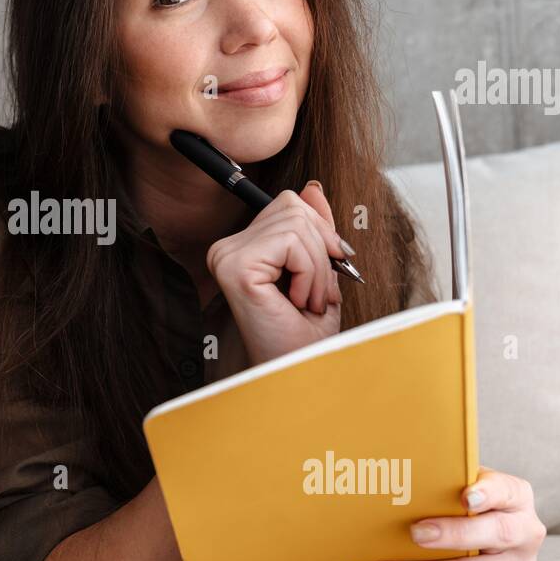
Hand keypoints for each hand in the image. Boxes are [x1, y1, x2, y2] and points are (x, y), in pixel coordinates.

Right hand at [206, 180, 350, 364]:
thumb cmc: (305, 333)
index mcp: (242, 247)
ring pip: (297, 224)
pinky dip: (310, 274)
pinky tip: (298, 301)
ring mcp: (226, 256)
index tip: (332, 266)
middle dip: (323, 252)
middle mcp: (226, 248)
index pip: (289, 203)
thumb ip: (314, 227)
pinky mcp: (235, 267)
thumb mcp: (320, 269)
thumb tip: (312, 188)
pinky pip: (291, 243)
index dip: (321, 231)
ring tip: (308, 300)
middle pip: (294, 208)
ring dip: (318, 268)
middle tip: (317, 293)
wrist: (299, 372)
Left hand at [369, 467, 546, 560]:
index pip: (504, 491)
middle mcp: (524, 531)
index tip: (465, 496)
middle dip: (453, 535)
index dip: (487, 494)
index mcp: (517, 496)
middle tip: (415, 533)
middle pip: (494, 535)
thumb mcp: (466, 479)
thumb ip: (446, 478)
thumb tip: (399, 472)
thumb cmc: (468, 493)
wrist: (491, 521)